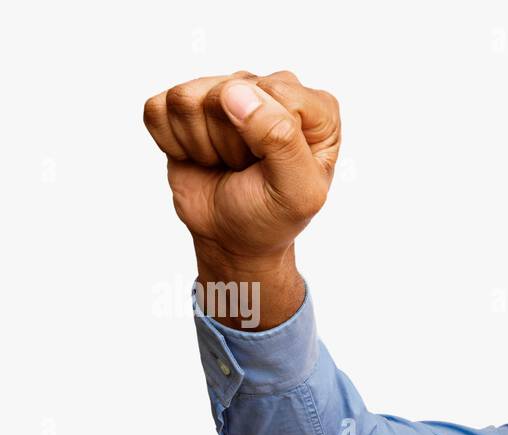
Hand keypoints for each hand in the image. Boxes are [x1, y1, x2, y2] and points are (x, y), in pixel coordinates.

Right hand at [143, 71, 340, 326]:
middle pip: (225, 91)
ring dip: (201, 144)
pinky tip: (198, 157)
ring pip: (186, 99)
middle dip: (229, 143)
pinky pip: (157, 110)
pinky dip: (172, 143)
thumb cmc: (271, 215)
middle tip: (246, 168)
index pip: (274, 92)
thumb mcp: (297, 193)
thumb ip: (282, 140)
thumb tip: (236, 92)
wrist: (232, 236)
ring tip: (224, 163)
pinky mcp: (185, 102)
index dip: (263, 137)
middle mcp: (271, 89)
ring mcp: (226, 89)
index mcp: (315, 108)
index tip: (270, 166)